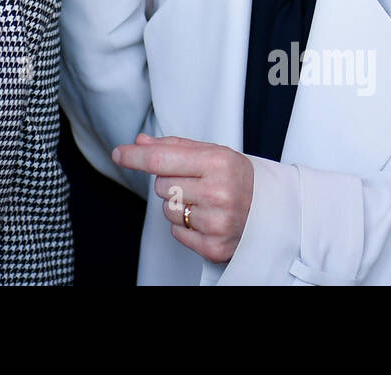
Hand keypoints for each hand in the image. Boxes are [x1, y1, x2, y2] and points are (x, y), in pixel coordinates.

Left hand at [113, 133, 253, 263]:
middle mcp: (218, 192)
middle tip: (196, 184)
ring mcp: (217, 222)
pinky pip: (176, 234)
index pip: (162, 159)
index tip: (119, 153)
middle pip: (161, 186)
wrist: (271, 210)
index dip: (136, 156)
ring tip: (204, 202)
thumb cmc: (237, 177)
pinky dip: (186, 228)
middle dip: (171, 183)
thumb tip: (140, 142)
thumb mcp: (211, 153)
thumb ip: (173, 147)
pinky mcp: (214, 246)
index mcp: (217, 162)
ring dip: (178, 206)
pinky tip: (207, 219)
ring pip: (167, 211)